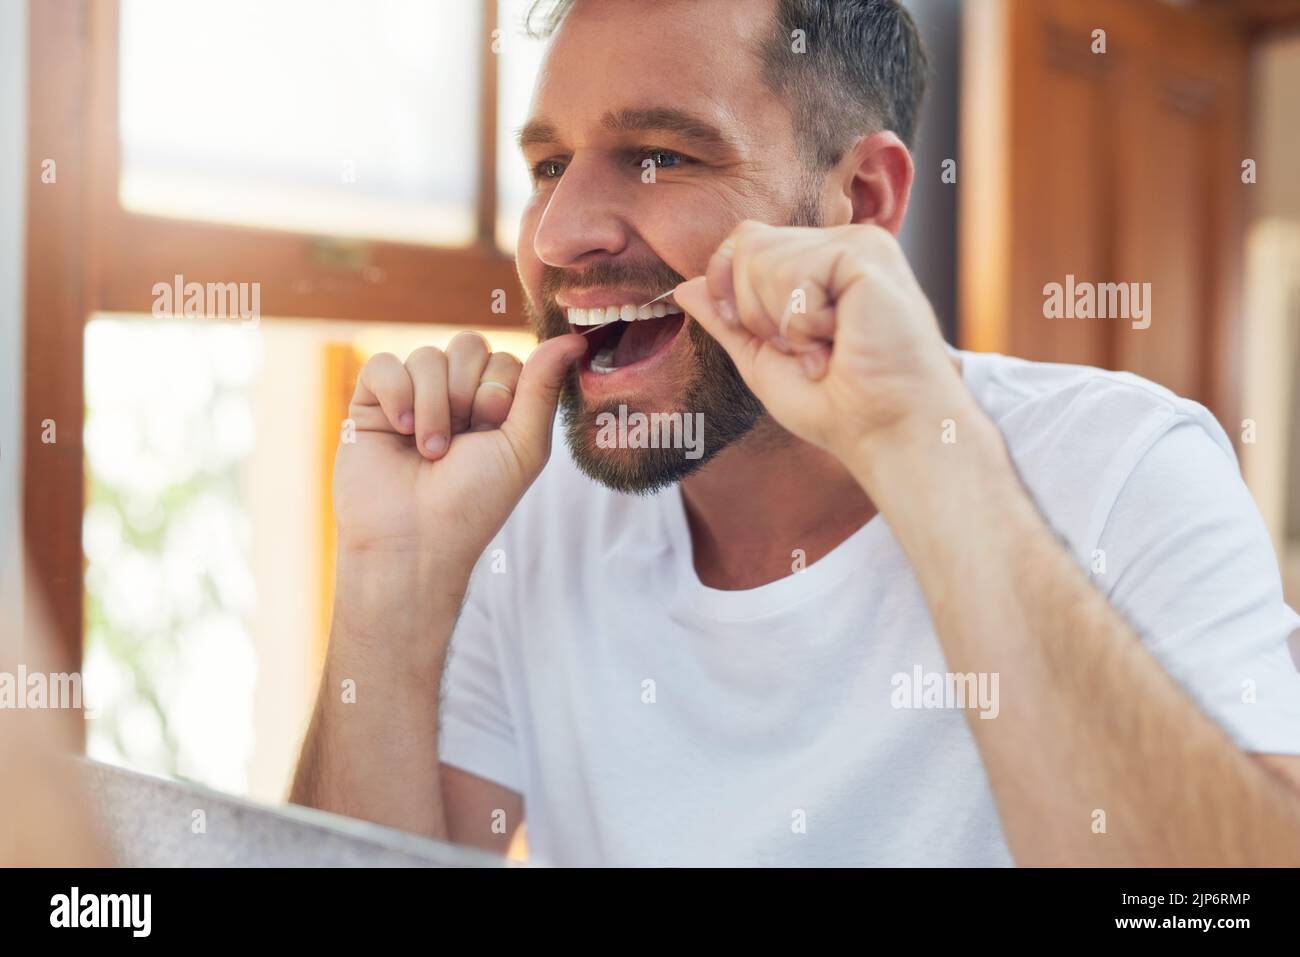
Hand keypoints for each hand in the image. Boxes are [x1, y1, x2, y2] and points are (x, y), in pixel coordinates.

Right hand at [333, 331, 585, 577]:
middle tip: (459, 441)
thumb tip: (572, 339)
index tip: (490, 429)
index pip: (504, 358)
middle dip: (467, 393)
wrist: (414, 540)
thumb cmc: (474, 502)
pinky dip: (395, 395)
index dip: (499, 390)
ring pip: (426, 355)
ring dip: (433, 406)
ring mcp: (411, 397)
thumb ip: (543, 388)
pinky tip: (399, 430)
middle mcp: (454, 396)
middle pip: (467, 345)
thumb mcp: (522, 446)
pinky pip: (383, 364)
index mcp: (494, 406)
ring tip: (429, 451)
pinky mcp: (370, 403)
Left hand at [672, 221, 969, 466]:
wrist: (885, 433)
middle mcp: (841, 243)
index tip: (773, 342)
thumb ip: (726, 320)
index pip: (744, 241)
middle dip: (755, 312)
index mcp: (820, 261)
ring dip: (782, 323)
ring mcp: (857, 244)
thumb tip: (684, 285)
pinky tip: (842, 342)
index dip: (733, 293)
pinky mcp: (866, 255)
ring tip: (827, 348)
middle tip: (806, 349)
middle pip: (745, 243)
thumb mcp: (763, 360)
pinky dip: (804, 324)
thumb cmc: (836, 407)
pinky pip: (792, 274)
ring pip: (760, 257)